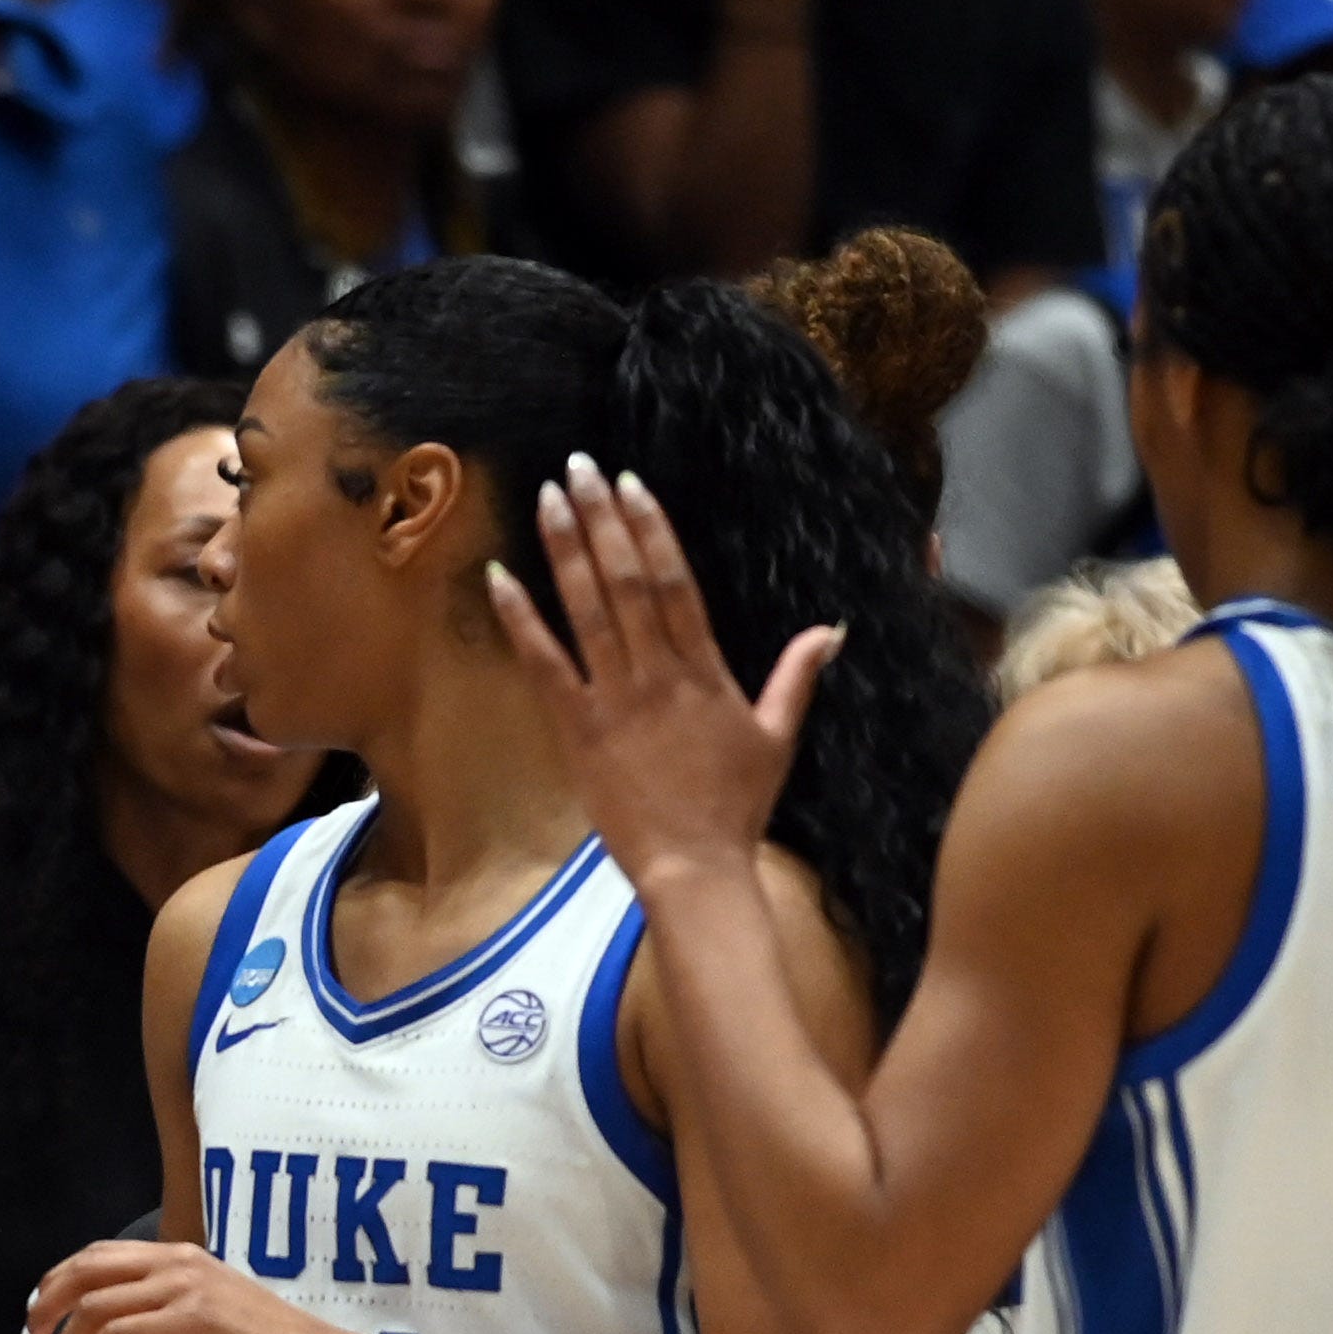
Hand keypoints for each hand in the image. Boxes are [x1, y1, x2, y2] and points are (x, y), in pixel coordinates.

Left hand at [23, 1237, 355, 1333]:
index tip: (40, 1317)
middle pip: (83, 1269)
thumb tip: (132, 1326)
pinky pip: (119, 1333)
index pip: (98, 1254)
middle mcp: (178, 1264)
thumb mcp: (216, 1315)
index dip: (57, 1281)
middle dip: (46, 1305)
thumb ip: (174, 1309)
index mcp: (181, 1257)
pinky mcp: (192, 1324)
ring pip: (94, 1304)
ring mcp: (186, 1291)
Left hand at [486, 454, 838, 903]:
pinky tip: (501, 578)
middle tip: (580, 466)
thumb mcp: (776, 738)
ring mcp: (615, 699)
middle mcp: (657, 673)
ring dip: (566, 549)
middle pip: (628, 580)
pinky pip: (544, 666)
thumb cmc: (736, 807)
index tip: (630, 484)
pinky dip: (522, 621)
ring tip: (548, 497)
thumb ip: (796, 678)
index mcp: (704, 670)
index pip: (675, 581)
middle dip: (603, 519)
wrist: (694, 867)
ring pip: (587, 609)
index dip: (650, 528)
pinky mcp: (578, 729)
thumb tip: (831, 629)